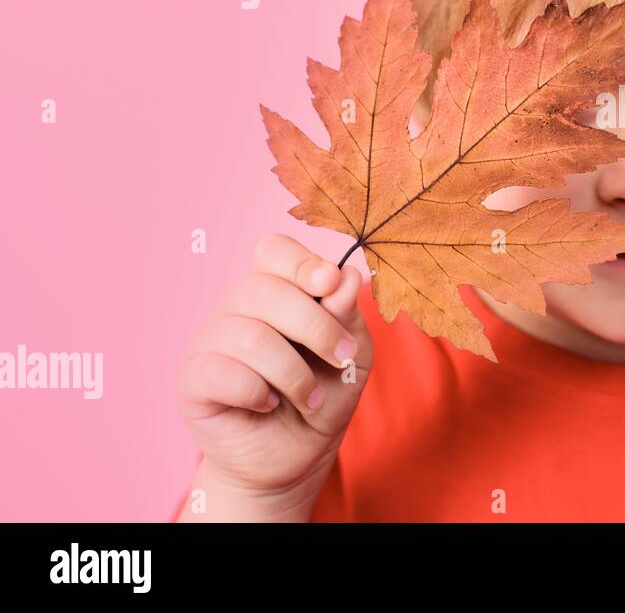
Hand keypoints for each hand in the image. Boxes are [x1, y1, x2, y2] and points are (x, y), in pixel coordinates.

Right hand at [174, 234, 373, 518]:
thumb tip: (346, 276)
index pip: (273, 250)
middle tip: (341, 358)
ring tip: (311, 397)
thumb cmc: (325, 395)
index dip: (301, 261)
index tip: (331, 283)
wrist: (297, 456)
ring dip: (295, 373)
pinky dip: (258, 393)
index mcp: (276, 289)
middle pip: (265, 288)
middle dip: (315, 326)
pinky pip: (224, 372)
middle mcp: (236, 306)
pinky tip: (266, 405)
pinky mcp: (193, 379)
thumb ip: (346, 314)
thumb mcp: (350, 352)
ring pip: (250, 336)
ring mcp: (209, 340)